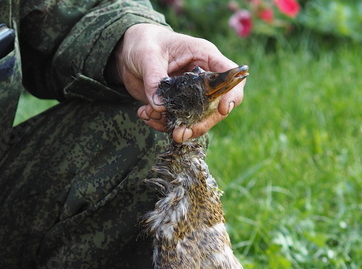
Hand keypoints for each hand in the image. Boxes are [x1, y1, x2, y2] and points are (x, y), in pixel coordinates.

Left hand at [111, 24, 245, 142]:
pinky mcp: (179, 106)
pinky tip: (144, 113)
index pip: (229, 76)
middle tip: (181, 133)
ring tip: (151, 117)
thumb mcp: (147, 55)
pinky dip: (161, 124)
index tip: (223, 109)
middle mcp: (203, 77)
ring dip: (177, 126)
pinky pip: (178, 122)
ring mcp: (192, 94)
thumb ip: (154, 78)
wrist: (129, 52)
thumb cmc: (144, 42)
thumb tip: (160, 107)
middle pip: (217, 106)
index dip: (232, 94)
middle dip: (201, 123)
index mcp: (204, 56)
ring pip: (198, 120)